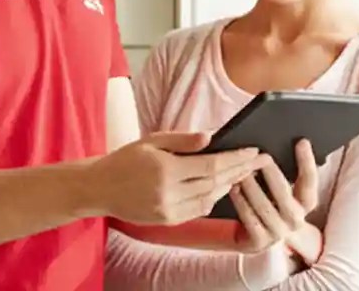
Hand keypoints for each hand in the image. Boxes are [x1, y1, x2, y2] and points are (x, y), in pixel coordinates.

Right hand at [88, 131, 269, 225]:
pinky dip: (212, 198)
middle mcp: (169, 193)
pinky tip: (222, 187)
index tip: (253, 151)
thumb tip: (212, 137)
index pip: (211, 165)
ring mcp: (168, 210)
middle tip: (259, 161)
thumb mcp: (152, 141)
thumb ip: (183, 140)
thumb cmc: (126, 159)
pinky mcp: (167, 221)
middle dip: (240, 170)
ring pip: (209, 198)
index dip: (236, 158)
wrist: (99, 188)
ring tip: (244, 171)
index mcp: (166, 170)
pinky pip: (198, 210)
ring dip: (229, 184)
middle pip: (215, 182)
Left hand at [229, 139, 320, 260]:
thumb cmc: (269, 203)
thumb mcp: (280, 189)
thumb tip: (281, 144)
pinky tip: (233, 188)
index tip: (302, 142)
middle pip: (286, 195)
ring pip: (265, 208)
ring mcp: (278, 233)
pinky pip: (250, 220)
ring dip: (253, 188)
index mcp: (304, 204)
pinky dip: (241, 203)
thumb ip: (281, 170)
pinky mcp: (260, 242)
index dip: (307, 162)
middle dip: (274, 175)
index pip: (310, 182)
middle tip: (263, 158)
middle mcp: (295, 221)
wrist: (256, 237)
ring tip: (243, 172)